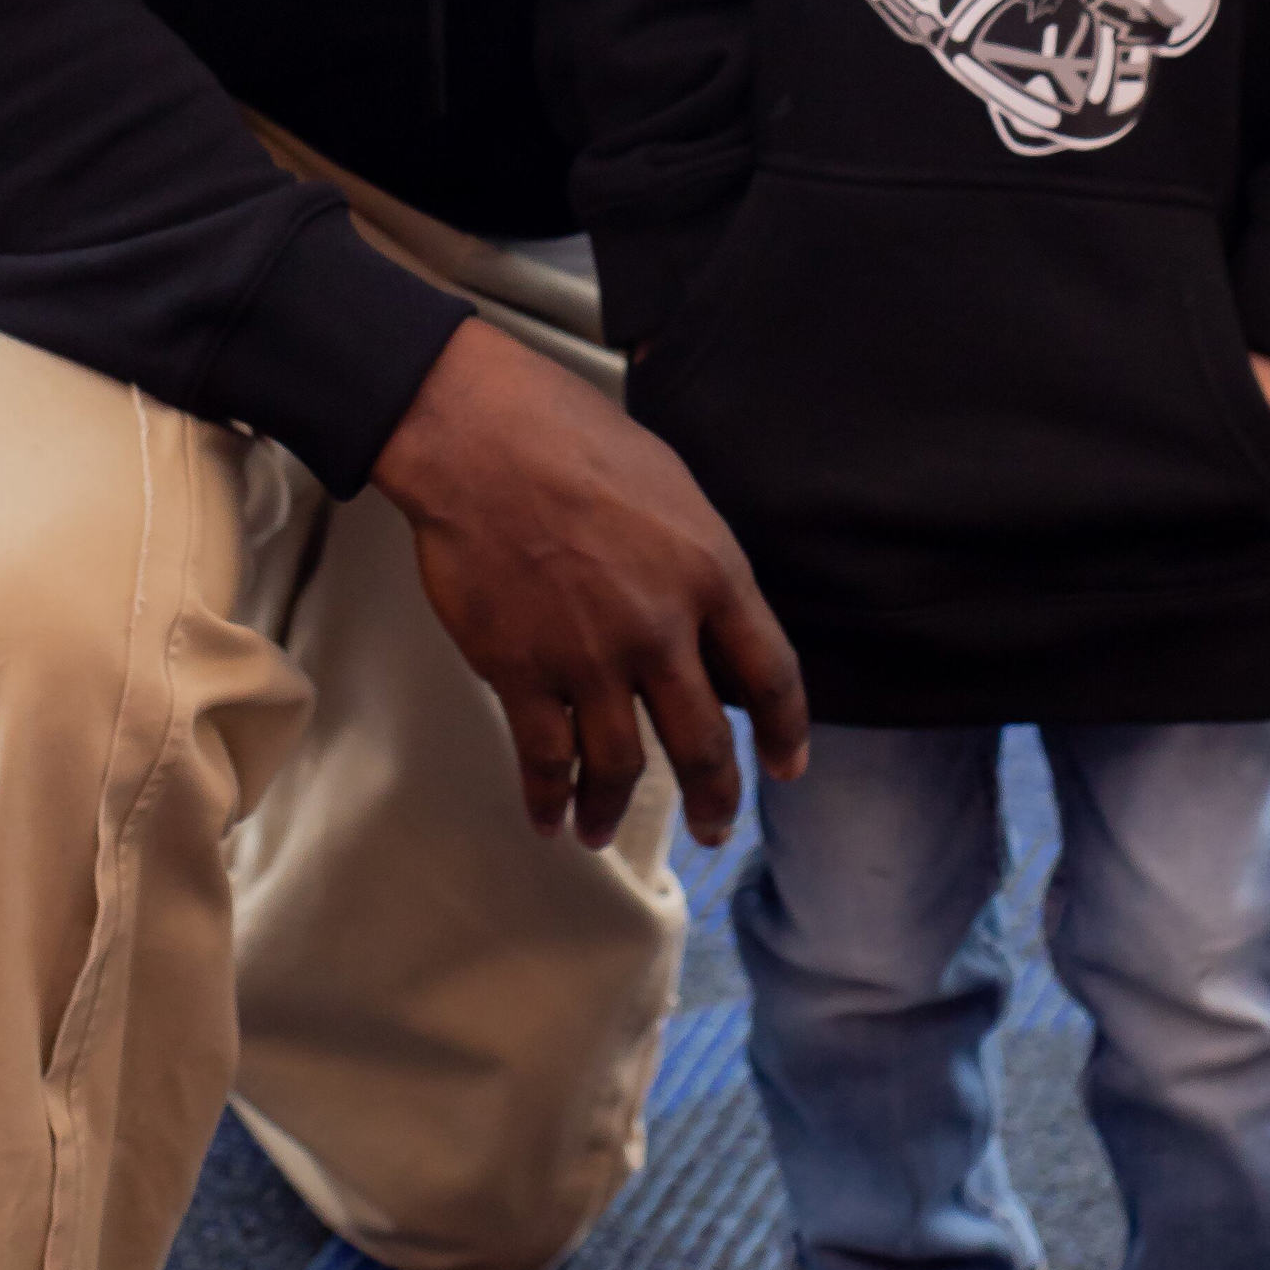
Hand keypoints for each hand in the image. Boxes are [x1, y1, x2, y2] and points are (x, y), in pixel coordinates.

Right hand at [372, 317, 808, 849]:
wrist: (482, 437)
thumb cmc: (576, 438)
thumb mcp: (672, 489)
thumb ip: (698, 564)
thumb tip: (710, 630)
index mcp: (711, 571)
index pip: (772, 674)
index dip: (786, 732)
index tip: (787, 769)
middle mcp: (661, 626)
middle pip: (704, 742)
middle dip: (715, 797)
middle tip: (715, 827)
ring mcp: (590, 656)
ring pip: (621, 766)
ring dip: (614, 810)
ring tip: (603, 832)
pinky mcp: (522, 671)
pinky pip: (545, 759)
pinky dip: (548, 798)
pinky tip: (550, 817)